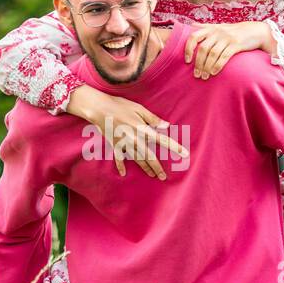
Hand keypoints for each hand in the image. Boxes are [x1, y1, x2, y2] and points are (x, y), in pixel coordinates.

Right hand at [66, 87, 188, 179]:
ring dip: (145, 168)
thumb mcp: (139, 108)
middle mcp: (135, 139)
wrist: (99, 108)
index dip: (174, 147)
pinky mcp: (115, 144)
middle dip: (157, 167)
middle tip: (163, 177)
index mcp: (143, 129)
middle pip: (149, 156)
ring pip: (137, 159)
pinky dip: (121, 166)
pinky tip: (123, 173)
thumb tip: (166, 125)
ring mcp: (124, 144)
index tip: (184, 154)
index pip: (162, 140)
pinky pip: (119, 158)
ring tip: (152, 175)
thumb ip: (153, 118)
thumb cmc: (120, 105)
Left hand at [184, 21, 274, 77]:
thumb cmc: (234, 31)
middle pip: (203, 49)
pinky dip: (217, 66)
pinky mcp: (236, 44)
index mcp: (211, 29)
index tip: (187, 61)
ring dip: (207, 67)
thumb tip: (191, 25)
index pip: (193, 37)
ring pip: (212, 54)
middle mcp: (217, 32)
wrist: (255, 31)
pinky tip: (213, 73)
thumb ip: (206, 27)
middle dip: (198, 63)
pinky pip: (224, 56)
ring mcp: (227, 38)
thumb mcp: (219, 26)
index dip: (188, 49)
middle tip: (196, 75)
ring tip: (204, 77)